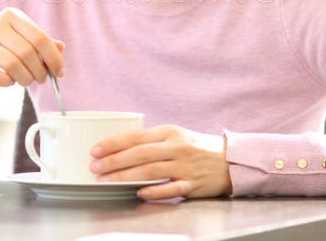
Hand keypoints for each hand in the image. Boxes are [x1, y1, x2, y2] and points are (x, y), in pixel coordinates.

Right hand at [0, 7, 64, 85]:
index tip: (60, 72)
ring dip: (25, 78)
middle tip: (41, 79)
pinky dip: (7, 82)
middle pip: (28, 53)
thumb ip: (38, 41)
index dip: (53, 58)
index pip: (40, 38)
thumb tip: (60, 48)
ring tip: (27, 81)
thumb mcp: (17, 35)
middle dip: (39, 71)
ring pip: (13, 65)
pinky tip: (10, 81)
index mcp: (12, 16)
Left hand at [89, 125, 231, 199]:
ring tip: (106, 181)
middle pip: (140, 154)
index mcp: (170, 133)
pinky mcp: (193, 185)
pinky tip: (138, 192)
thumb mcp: (177, 135)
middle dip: (114, 161)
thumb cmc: (198, 148)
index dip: (114, 143)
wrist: (230, 161)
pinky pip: (170, 189)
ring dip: (125, 177)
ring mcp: (185, 167)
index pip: (137, 137)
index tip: (95, 149)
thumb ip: (153, 140)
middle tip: (94, 167)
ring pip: (150, 171)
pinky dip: (153, 191)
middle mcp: (177, 148)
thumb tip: (121, 147)